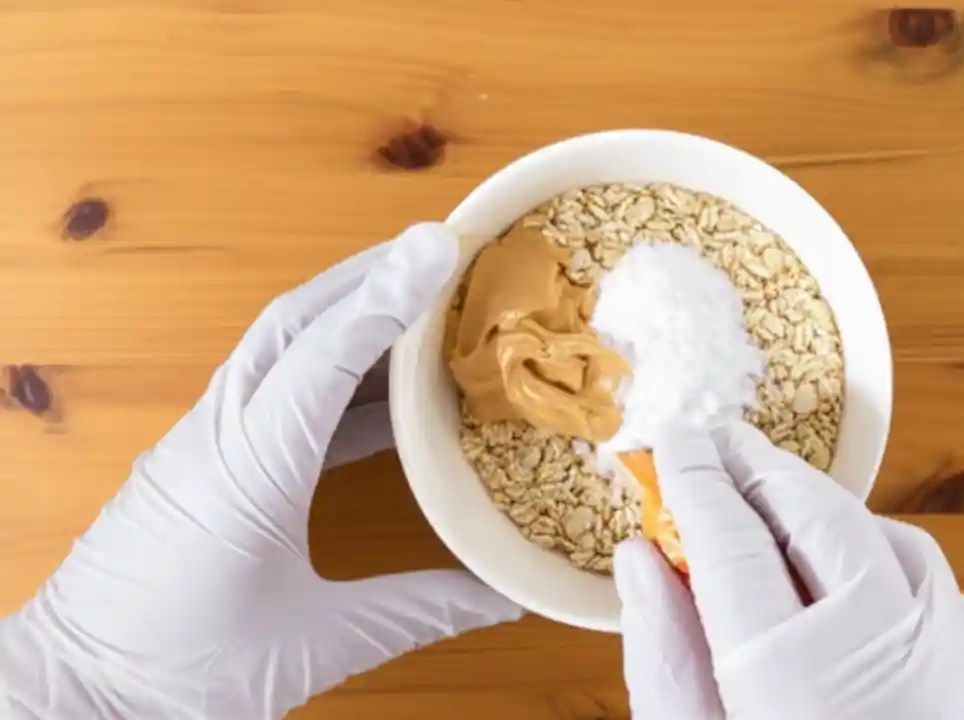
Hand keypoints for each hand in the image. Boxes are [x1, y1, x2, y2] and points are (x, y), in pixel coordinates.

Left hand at [0, 224, 521, 719]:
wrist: (72, 696)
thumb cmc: (173, 676)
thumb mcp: (311, 646)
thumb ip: (416, 611)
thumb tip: (505, 592)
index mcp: (244, 473)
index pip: (321, 358)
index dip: (386, 298)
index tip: (441, 247)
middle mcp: (216, 438)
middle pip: (293, 324)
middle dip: (370, 276)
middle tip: (443, 248)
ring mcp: (201, 445)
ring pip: (280, 349)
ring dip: (349, 314)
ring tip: (421, 298)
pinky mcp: (201, 463)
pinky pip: (274, 391)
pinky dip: (332, 371)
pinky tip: (380, 389)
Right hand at [615, 421, 963, 718]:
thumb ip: (664, 650)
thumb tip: (643, 555)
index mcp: (789, 675)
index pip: (727, 533)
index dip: (693, 475)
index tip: (668, 442)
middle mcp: (883, 652)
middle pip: (816, 513)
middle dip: (758, 467)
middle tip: (715, 443)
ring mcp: (947, 665)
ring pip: (887, 538)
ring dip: (825, 508)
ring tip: (770, 500)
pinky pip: (935, 586)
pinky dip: (886, 558)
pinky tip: (847, 567)